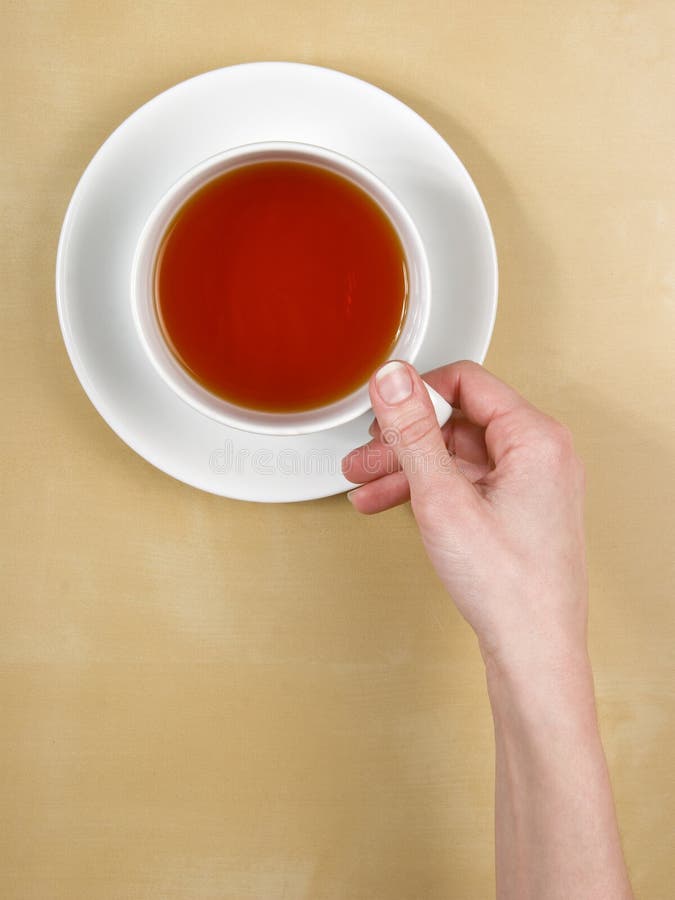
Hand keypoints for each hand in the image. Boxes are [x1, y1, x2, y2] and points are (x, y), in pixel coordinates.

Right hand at [341, 360, 587, 672]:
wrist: (533, 653)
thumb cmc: (506, 587)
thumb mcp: (442, 499)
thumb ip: (413, 433)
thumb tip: (393, 379)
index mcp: (536, 438)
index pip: (468, 382)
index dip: (417, 395)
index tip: (383, 412)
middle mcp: (541, 454)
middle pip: (459, 421)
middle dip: (404, 439)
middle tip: (365, 455)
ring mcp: (532, 484)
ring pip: (457, 455)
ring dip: (408, 467)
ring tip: (364, 484)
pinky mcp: (519, 510)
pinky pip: (467, 483)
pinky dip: (428, 490)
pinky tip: (390, 504)